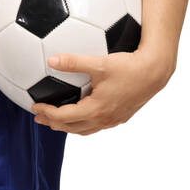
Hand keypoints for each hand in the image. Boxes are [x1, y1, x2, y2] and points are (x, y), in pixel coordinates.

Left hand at [30, 48, 173, 134]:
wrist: (155, 72)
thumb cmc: (129, 67)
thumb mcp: (98, 63)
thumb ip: (73, 62)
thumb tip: (52, 59)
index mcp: (96, 109)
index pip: (64, 117)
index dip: (47, 113)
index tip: (34, 106)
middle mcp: (104, 119)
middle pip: (72, 128)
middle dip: (54, 124)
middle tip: (39, 117)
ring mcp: (114, 120)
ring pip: (86, 129)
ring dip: (68, 126)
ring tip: (56, 121)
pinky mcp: (122, 116)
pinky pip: (97, 126)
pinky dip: (83, 124)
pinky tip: (81, 114)